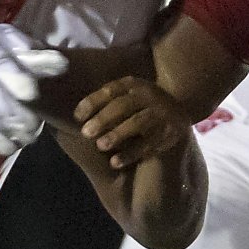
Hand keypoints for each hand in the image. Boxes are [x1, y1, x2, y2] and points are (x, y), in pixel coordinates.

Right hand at [0, 23, 68, 156]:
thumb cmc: (6, 52)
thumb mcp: (23, 46)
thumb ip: (39, 57)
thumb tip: (60, 66)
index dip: (13, 77)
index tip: (32, 94)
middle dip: (10, 111)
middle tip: (33, 126)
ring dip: (1, 128)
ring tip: (25, 139)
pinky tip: (7, 145)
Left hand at [74, 76, 193, 168]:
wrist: (178, 121)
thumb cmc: (139, 116)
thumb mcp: (124, 104)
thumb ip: (104, 106)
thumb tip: (70, 117)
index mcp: (135, 86)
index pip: (112, 90)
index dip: (93, 101)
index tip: (77, 116)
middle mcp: (151, 96)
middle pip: (124, 104)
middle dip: (103, 118)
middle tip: (86, 133)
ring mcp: (164, 114)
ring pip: (138, 122)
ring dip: (117, 134)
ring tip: (101, 146)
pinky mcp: (172, 134)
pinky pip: (149, 144)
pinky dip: (130, 154)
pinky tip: (115, 163)